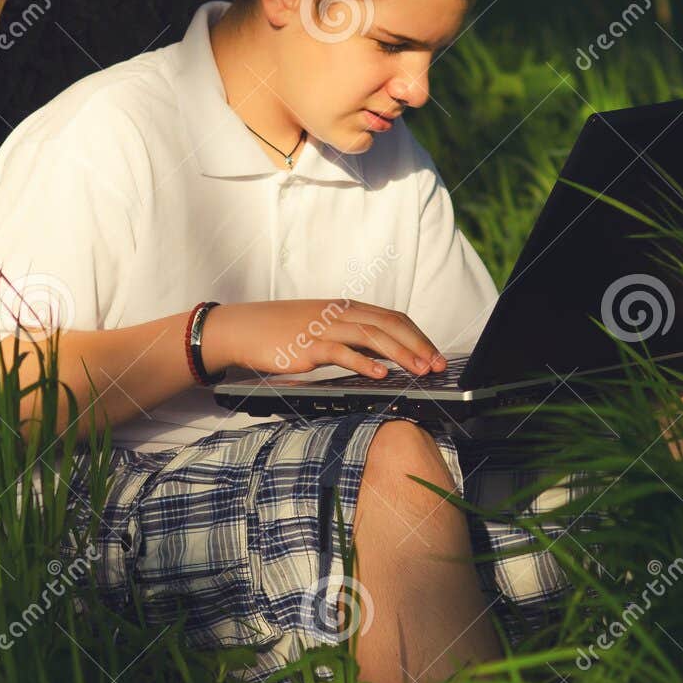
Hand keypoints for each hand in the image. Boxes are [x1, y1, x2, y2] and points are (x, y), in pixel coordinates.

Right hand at [198, 299, 448, 380]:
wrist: (244, 329)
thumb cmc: (282, 331)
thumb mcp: (323, 328)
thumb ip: (352, 337)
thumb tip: (385, 354)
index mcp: (346, 308)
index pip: (392, 317)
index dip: (418, 336)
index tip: (436, 355)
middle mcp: (340, 313)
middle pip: (389, 324)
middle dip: (418, 345)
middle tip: (438, 366)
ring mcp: (325, 327)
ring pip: (372, 336)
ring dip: (401, 354)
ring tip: (420, 370)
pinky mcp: (309, 346)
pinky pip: (342, 352)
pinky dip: (365, 363)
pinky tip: (381, 374)